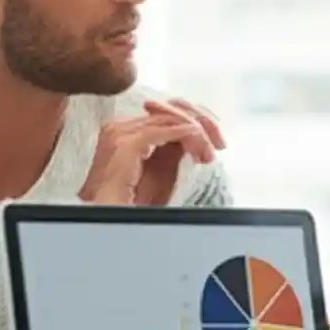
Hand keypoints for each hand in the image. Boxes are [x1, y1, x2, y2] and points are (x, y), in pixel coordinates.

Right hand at [79, 99, 225, 204]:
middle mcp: (120, 125)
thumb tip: (196, 131)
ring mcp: (119, 133)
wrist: (110, 216)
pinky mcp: (125, 145)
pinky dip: (187, 137)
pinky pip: (165, 132)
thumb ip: (175, 145)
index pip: (167, 113)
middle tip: (219, 144)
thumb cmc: (133, 199)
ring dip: (196, 135)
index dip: (196, 122)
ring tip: (209, 152)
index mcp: (125, 128)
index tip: (215, 141)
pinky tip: (201, 149)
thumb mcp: (162, 167)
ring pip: (170, 120)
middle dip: (201, 126)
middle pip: (170, 113)